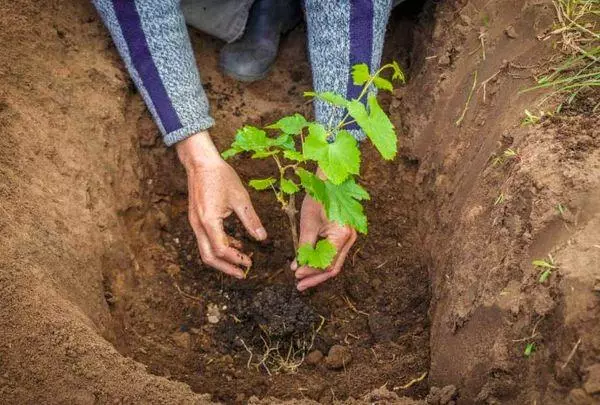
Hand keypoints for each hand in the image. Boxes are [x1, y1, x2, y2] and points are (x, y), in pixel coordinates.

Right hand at [176, 131, 266, 278]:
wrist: (200, 162)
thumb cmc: (220, 176)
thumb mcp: (240, 198)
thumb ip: (251, 220)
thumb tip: (262, 238)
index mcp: (209, 221)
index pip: (221, 250)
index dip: (236, 259)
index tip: (250, 263)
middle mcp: (198, 225)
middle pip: (208, 257)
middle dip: (225, 268)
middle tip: (242, 274)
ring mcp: (195, 223)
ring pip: (205, 250)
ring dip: (222, 259)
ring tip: (241, 261)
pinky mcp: (196, 219)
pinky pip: (206, 239)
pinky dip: (219, 245)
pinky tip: (235, 244)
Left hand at [291, 169, 356, 290]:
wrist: (330, 180)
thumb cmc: (319, 198)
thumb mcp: (308, 224)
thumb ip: (304, 247)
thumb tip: (297, 267)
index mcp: (342, 236)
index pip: (327, 264)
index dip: (311, 273)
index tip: (296, 276)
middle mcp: (350, 239)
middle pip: (334, 267)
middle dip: (315, 277)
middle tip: (299, 285)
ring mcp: (349, 237)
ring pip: (334, 262)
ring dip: (318, 271)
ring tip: (302, 277)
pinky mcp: (344, 234)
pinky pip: (334, 253)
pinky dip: (321, 260)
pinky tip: (309, 264)